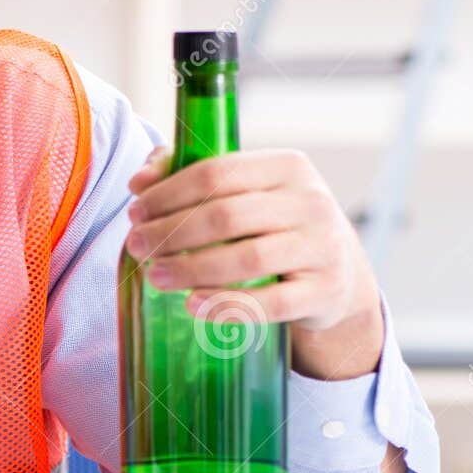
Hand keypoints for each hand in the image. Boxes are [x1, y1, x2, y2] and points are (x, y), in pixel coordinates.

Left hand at [124, 145, 383, 379]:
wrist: (338, 273)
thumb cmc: (274, 224)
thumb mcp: (243, 191)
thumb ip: (187, 174)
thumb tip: (139, 181)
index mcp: (287, 166)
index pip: (215, 173)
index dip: (167, 194)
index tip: (135, 214)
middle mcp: (311, 202)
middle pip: (225, 216)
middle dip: (171, 232)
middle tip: (136, 247)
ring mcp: (323, 247)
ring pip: (247, 259)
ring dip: (191, 269)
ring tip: (155, 276)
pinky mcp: (326, 291)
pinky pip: (271, 302)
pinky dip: (227, 305)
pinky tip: (192, 305)